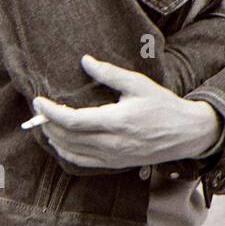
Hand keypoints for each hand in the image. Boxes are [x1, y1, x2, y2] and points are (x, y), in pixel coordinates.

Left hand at [29, 54, 221, 168]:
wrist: (186, 133)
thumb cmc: (163, 105)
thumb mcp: (138, 84)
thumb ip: (109, 73)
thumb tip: (85, 61)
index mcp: (118, 121)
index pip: (74, 120)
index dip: (51, 112)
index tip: (39, 101)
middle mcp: (113, 143)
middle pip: (69, 137)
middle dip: (48, 124)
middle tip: (38, 110)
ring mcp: (114, 157)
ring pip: (73, 151)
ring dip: (55, 138)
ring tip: (44, 123)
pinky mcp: (116, 164)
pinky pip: (84, 162)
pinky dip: (67, 152)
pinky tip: (60, 142)